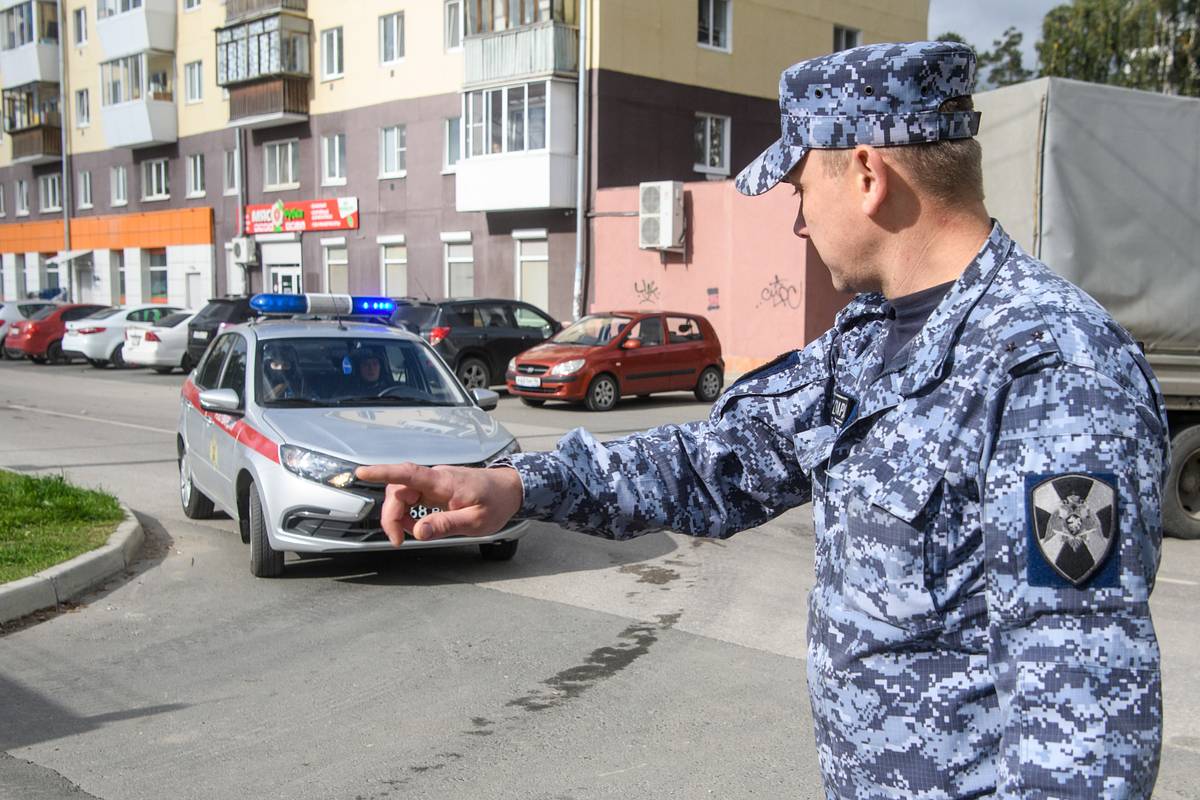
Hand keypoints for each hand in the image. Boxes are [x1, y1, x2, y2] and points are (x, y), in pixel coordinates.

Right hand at [353, 463, 524, 546]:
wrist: (511, 489)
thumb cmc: (496, 503)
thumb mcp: (476, 521)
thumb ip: (446, 525)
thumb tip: (418, 532)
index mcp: (444, 482)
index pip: (407, 473)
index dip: (382, 472)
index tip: (361, 473)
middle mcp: (435, 478)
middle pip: (398, 490)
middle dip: (390, 515)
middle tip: (398, 541)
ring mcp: (434, 483)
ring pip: (402, 494)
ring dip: (398, 515)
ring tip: (407, 536)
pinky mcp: (435, 489)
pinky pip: (412, 498)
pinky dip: (408, 513)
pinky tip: (417, 526)